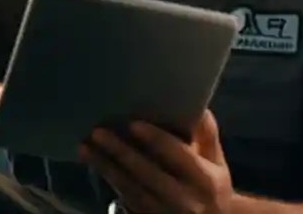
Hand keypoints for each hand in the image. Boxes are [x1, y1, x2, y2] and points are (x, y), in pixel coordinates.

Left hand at [80, 111, 233, 213]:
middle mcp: (185, 200)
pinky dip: (109, 182)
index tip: (133, 123)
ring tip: (85, 148)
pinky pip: (126, 201)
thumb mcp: (216, 161)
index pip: (177, 156)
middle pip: (147, 174)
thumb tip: (195, 101)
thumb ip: (206, 133)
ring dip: (105, 168)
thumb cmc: (211, 186)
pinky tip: (96, 165)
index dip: (155, 139)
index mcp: (205, 179)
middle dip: (120, 152)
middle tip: (98, 132)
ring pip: (130, 190)